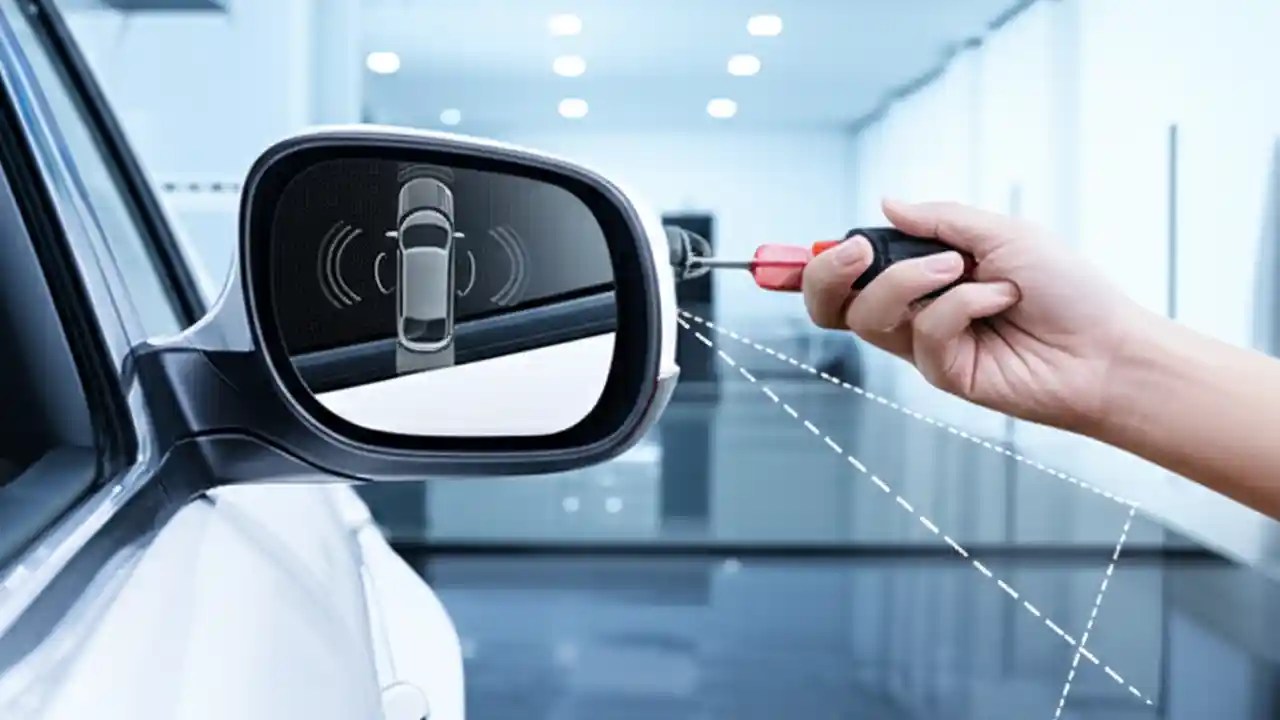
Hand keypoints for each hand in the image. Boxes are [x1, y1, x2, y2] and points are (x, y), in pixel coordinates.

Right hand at [801, 199, 1146, 432]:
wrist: (1108, 346)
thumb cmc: (1068, 290)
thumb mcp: (1002, 233)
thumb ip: (940, 219)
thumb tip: (886, 202)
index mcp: (922, 277)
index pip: (850, 275)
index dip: (825, 263)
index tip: (844, 242)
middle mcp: (915, 313)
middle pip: (833, 306)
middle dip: (827, 275)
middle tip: (857, 253)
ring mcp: (927, 347)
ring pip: (870, 316)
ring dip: (911, 279)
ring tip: (966, 267)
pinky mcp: (944, 374)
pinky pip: (926, 331)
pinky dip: (964, 303)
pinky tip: (1003, 299)